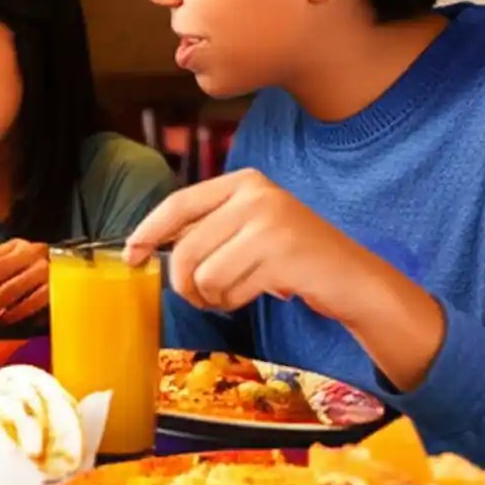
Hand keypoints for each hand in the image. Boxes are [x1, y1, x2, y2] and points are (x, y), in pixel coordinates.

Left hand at [0, 239, 49, 324]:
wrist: (72, 282)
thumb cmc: (31, 280)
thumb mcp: (10, 271)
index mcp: (16, 246)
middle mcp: (32, 251)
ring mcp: (46, 268)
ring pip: (13, 286)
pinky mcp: (57, 287)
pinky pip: (32, 301)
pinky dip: (15, 312)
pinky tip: (5, 320)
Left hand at [124, 168, 381, 321]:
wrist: (353, 280)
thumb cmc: (292, 259)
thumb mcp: (248, 228)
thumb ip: (206, 229)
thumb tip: (145, 245)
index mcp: (243, 182)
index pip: (178, 204)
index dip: (148, 232)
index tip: (131, 255)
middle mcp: (255, 195)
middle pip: (186, 249)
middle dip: (186, 284)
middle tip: (204, 296)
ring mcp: (270, 222)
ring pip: (204, 274)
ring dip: (214, 296)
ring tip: (240, 292)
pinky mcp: (281, 255)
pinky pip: (229, 291)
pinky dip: (236, 302)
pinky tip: (263, 293)